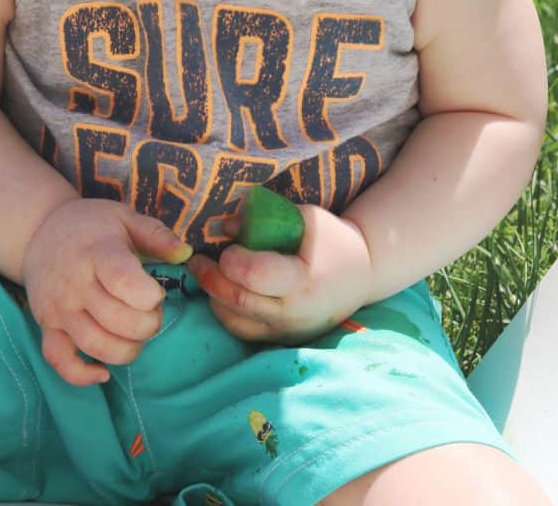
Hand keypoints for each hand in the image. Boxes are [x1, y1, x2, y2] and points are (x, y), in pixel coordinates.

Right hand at [22, 198, 191, 385]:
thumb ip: (157, 235)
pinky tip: (103, 371)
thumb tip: (186, 254)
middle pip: (116, 321)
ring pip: (94, 345)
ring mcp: (58, 307)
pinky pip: (59, 361)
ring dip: (126, 350)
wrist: (40, 231)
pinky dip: (82, 375)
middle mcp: (74, 283)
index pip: (124, 283)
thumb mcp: (125, 217)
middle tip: (152, 314)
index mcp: (97, 252)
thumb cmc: (91, 225)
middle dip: (147, 325)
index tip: (155, 292)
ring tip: (135, 335)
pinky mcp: (46, 326)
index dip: (149, 297)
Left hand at [187, 205, 372, 342]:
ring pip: (234, 321)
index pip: (255, 275)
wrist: (361, 275)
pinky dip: (225, 311)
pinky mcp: (281, 339)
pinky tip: (221, 291)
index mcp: (302, 280)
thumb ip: (264, 219)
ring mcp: (286, 331)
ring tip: (206, 273)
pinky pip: (243, 330)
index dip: (232, 260)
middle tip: (197, 260)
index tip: (226, 245)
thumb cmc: (333, 241)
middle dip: (210, 278)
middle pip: (237, 301)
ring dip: (214, 296)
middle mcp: (293, 312)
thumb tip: (225, 226)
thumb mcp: (306, 218)